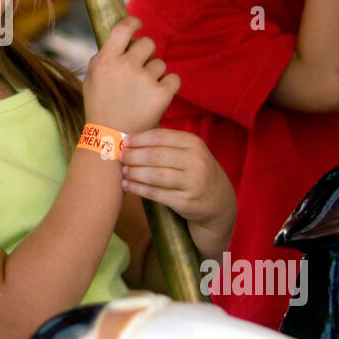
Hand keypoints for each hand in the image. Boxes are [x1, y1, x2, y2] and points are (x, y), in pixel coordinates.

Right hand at [83, 17, 180, 131]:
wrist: (111, 139)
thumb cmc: (99, 107)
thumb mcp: (91, 79)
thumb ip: (103, 57)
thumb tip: (119, 38)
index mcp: (106, 59)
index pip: (124, 27)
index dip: (134, 22)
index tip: (138, 25)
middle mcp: (125, 66)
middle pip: (148, 44)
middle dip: (146, 55)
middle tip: (140, 71)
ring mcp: (145, 80)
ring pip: (160, 64)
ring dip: (155, 74)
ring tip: (143, 92)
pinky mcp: (161, 94)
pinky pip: (174, 78)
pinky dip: (169, 86)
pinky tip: (158, 95)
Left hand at [119, 129, 234, 230]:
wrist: (218, 200)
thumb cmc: (194, 171)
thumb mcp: (189, 152)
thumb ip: (166, 144)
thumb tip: (129, 139)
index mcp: (194, 143)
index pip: (160, 137)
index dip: (138, 139)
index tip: (123, 141)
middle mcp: (195, 161)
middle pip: (155, 156)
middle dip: (133, 156)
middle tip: (119, 157)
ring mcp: (192, 182)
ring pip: (154, 175)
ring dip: (134, 172)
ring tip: (123, 171)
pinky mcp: (186, 202)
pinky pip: (156, 193)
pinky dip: (137, 188)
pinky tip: (126, 185)